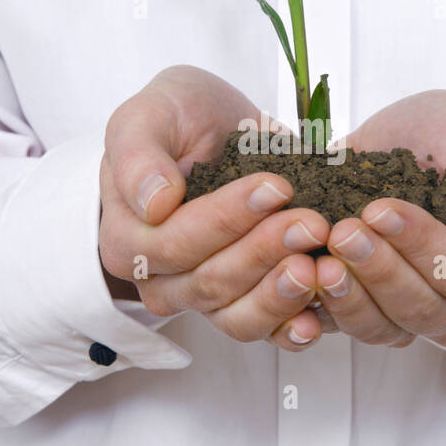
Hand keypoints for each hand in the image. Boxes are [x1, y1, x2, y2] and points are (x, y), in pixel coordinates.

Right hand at [100, 65, 327, 350]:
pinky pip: (264, 331)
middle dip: (264, 251)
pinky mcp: (244, 306)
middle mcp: (161, 280)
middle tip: (312, 221)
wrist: (217, 126)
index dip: (226, 220)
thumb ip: (139, 155)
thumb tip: (154, 204)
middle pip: (210, 282)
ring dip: (280, 294)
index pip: (174, 244)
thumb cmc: (177, 118)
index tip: (275, 187)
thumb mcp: (150, 114)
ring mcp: (203, 298)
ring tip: (317, 265)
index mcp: (128, 239)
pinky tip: (316, 320)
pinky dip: (290, 330)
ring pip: (237, 316)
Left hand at [313, 91, 445, 346]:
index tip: (381, 208)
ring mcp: (404, 314)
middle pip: (423, 310)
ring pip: (382, 328)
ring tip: (322, 260)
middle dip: (381, 271)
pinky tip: (305, 276)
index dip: (422, 246)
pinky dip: (324, 307)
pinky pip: (345, 328)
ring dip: (351, 296)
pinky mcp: (361, 312)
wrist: (398, 135)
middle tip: (345, 231)